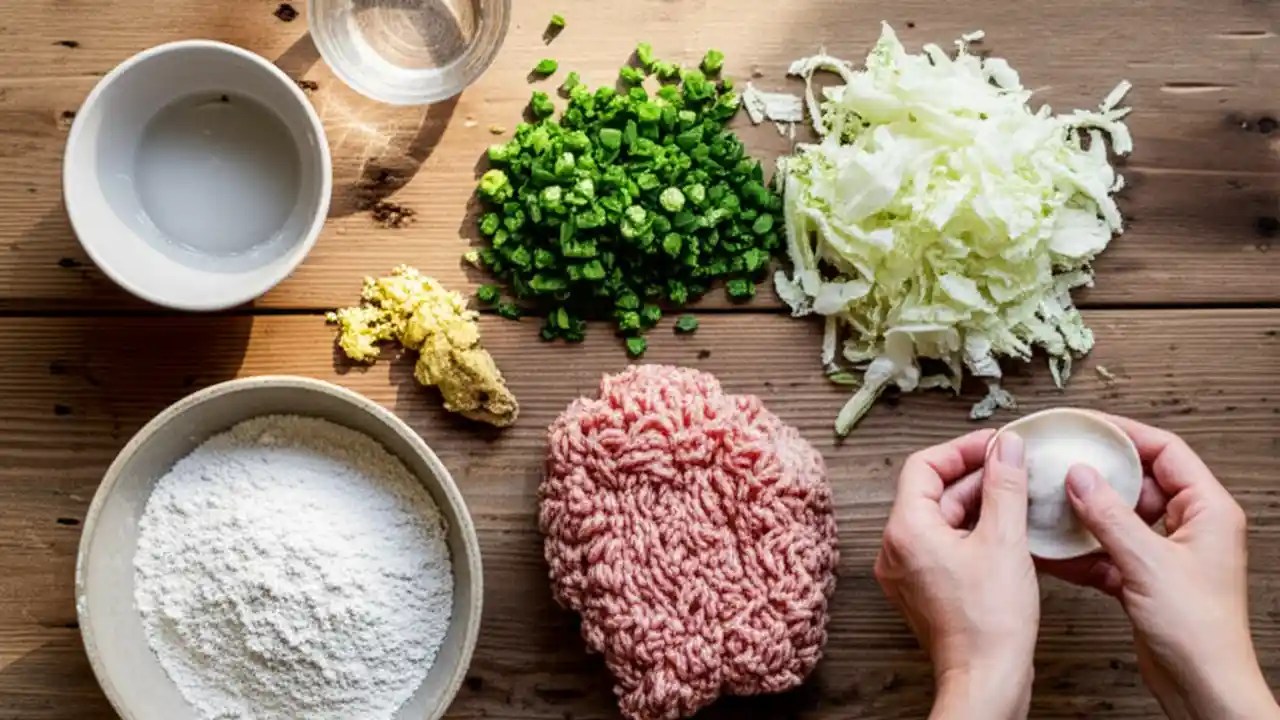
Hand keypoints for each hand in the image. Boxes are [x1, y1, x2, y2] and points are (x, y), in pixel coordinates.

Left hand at [876, 430, 1037, 719]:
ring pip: (941, 519)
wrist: (986, 679)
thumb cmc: (991, 622)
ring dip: (978, 503)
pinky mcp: (924, 588)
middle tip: (1015, 466)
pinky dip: (973, 530)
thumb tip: (1007, 445)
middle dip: (975, 476)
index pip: (923, 465)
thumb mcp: (1004, 540)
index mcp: (905, 530)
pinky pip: (945, 544)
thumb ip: (1005, 485)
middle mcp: (896, 548)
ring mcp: (907, 570)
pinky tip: (1008, 528)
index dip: (962, 449)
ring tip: (1018, 494)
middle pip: (932, 492)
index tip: (996, 443)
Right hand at [1039, 415, 1279, 719]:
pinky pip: (1107, 551)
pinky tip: (1052, 549)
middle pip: (1137, 482)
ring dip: (1083, 514)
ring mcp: (1166, 553)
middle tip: (1059, 460)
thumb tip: (1079, 476)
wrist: (1203, 686)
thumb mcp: (1147, 563)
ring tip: (1048, 501)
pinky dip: (1080, 550)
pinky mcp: (1145, 579)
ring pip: (1118, 518)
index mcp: (1207, 510)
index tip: (1087, 424)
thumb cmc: (1199, 631)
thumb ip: (1109, 516)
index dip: (1125, 433)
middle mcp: (1189, 527)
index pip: (1165, 451)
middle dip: (1096, 474)